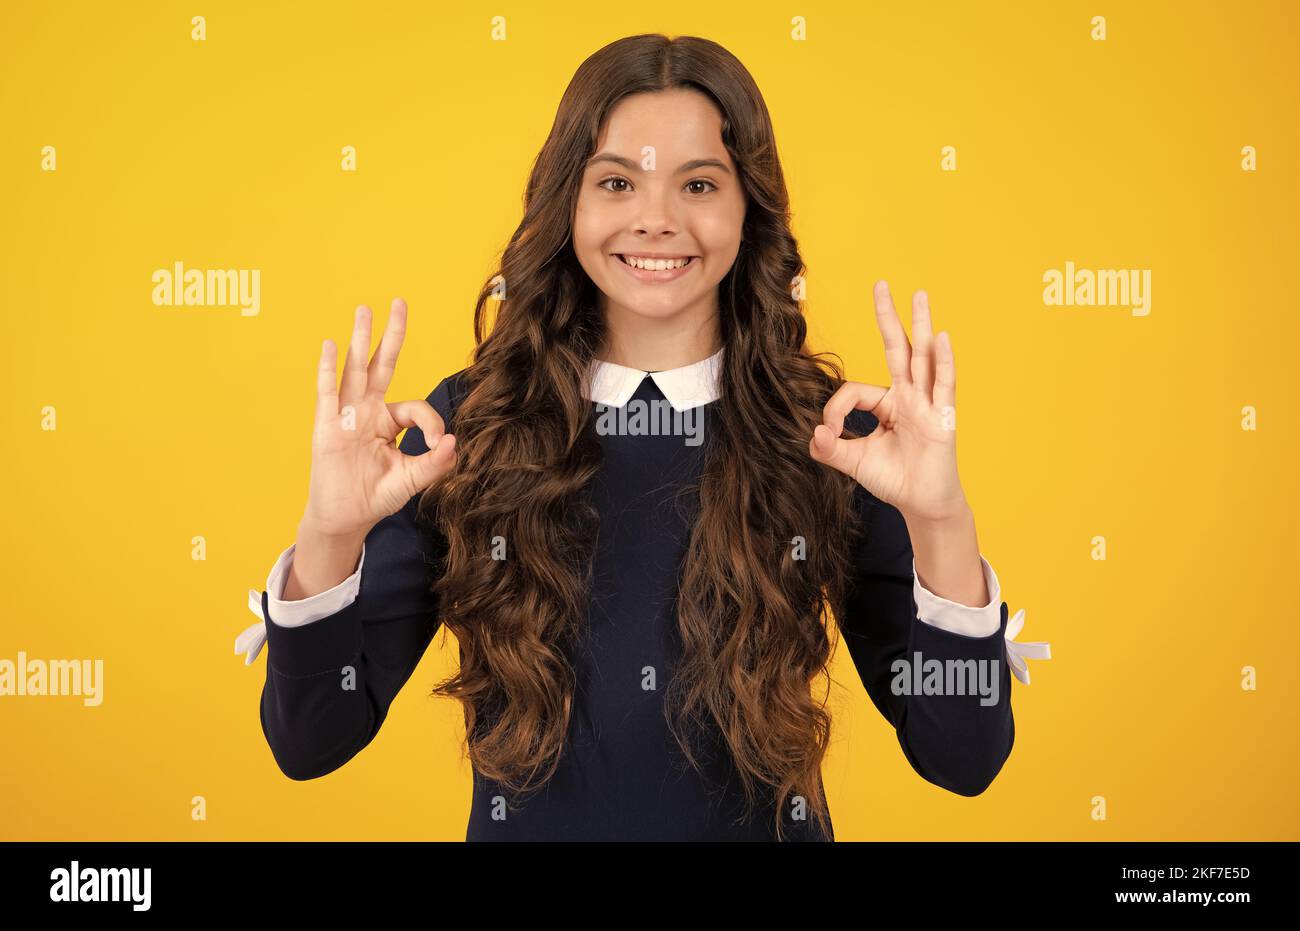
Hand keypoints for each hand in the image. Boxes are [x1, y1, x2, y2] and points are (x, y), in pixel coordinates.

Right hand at [300, 298, 456, 539]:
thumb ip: (433, 463)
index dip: (433, 422)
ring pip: (356, 371)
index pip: (416, 408)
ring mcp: (347, 416)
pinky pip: (328, 393)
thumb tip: (455, 442)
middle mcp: (368, 411)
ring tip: (365, 310)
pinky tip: (331, 345)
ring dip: (361, 340)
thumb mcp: (412, 480)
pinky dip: (329, 369)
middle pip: (383, 365)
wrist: (345, 517)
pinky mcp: (327, 426)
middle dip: (392, 334)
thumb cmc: (376, 496)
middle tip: (400, 302)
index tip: (441, 444)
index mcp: (390, 421)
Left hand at [808, 281, 967, 523]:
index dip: (834, 409)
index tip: (825, 433)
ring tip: (920, 295)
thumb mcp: (855, 462)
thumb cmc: (895, 479)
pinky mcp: (942, 417)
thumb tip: (812, 435)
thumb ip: (831, 449)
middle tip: (881, 284)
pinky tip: (941, 337)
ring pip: (922, 358)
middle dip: (888, 317)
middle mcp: (909, 397)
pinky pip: (943, 384)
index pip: (854, 390)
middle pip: (897, 349)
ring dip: (921, 325)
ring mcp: (927, 404)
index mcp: (887, 404)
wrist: (922, 504)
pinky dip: (943, 360)